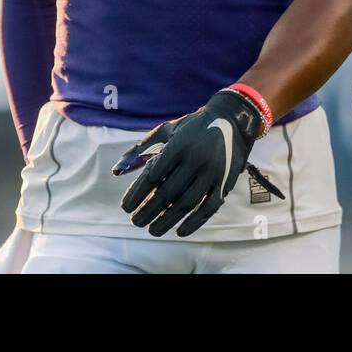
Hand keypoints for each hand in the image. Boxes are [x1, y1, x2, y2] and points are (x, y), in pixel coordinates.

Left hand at [112, 89, 282, 236]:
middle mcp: (196, 159)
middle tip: (135, 222)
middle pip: (167, 193)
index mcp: (179, 144)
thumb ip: (142, 148)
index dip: (137, 194)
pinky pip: (210, 208)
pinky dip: (195, 223)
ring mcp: (213, 172)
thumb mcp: (168, 130)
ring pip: (187, 203)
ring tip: (152, 230)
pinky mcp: (225, 182)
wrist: (234, 120)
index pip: (153, 175)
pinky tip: (180, 231)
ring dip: (167, 221)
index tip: (125, 207)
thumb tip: (117, 169)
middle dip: (148, 211)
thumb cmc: (193, 126)